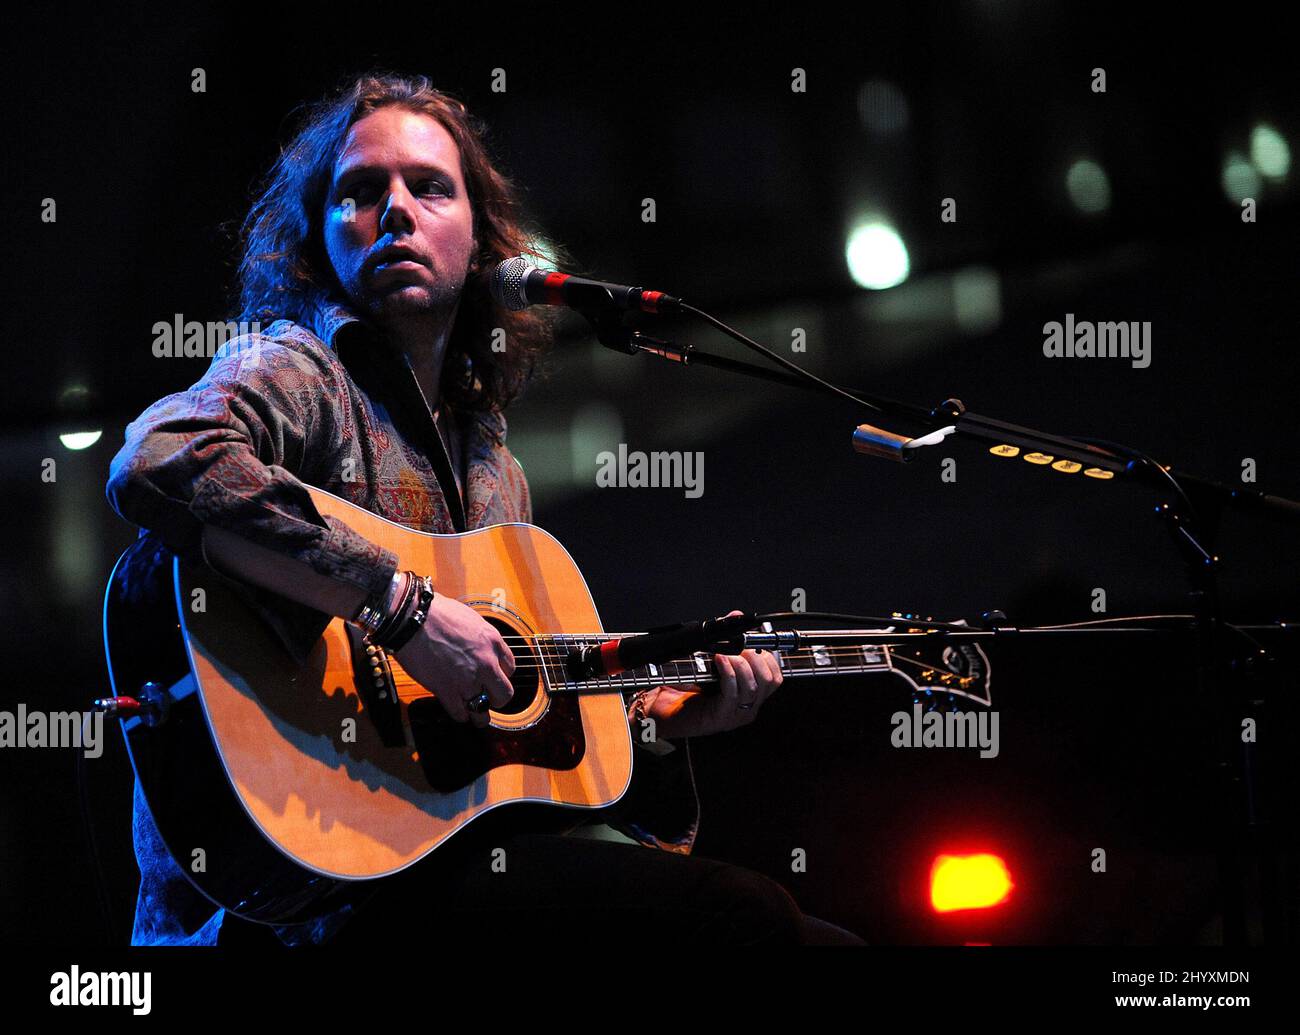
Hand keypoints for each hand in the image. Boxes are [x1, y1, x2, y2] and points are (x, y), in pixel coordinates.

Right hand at [393, 593, 514, 727]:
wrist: (412, 618)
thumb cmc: (436, 612)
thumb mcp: (470, 618)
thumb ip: (479, 636)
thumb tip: (477, 644)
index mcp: (492, 641)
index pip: (510, 667)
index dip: (500, 674)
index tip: (492, 676)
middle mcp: (485, 663)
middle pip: (505, 694)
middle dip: (496, 698)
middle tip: (488, 697)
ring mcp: (467, 679)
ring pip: (483, 711)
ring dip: (480, 715)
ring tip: (476, 715)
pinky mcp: (446, 691)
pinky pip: (460, 714)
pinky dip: (460, 715)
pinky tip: (457, 711)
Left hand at [642, 611, 782, 737]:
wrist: (659, 707)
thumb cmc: (683, 684)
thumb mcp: (709, 659)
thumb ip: (725, 638)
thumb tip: (736, 615)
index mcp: (749, 695)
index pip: (775, 676)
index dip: (767, 656)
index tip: (752, 642)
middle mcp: (747, 707)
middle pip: (769, 681)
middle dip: (755, 657)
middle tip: (739, 646)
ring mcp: (735, 715)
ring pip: (753, 687)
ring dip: (740, 663)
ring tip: (725, 653)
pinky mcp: (720, 718)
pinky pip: (733, 693)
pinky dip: (728, 672)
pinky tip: (719, 660)